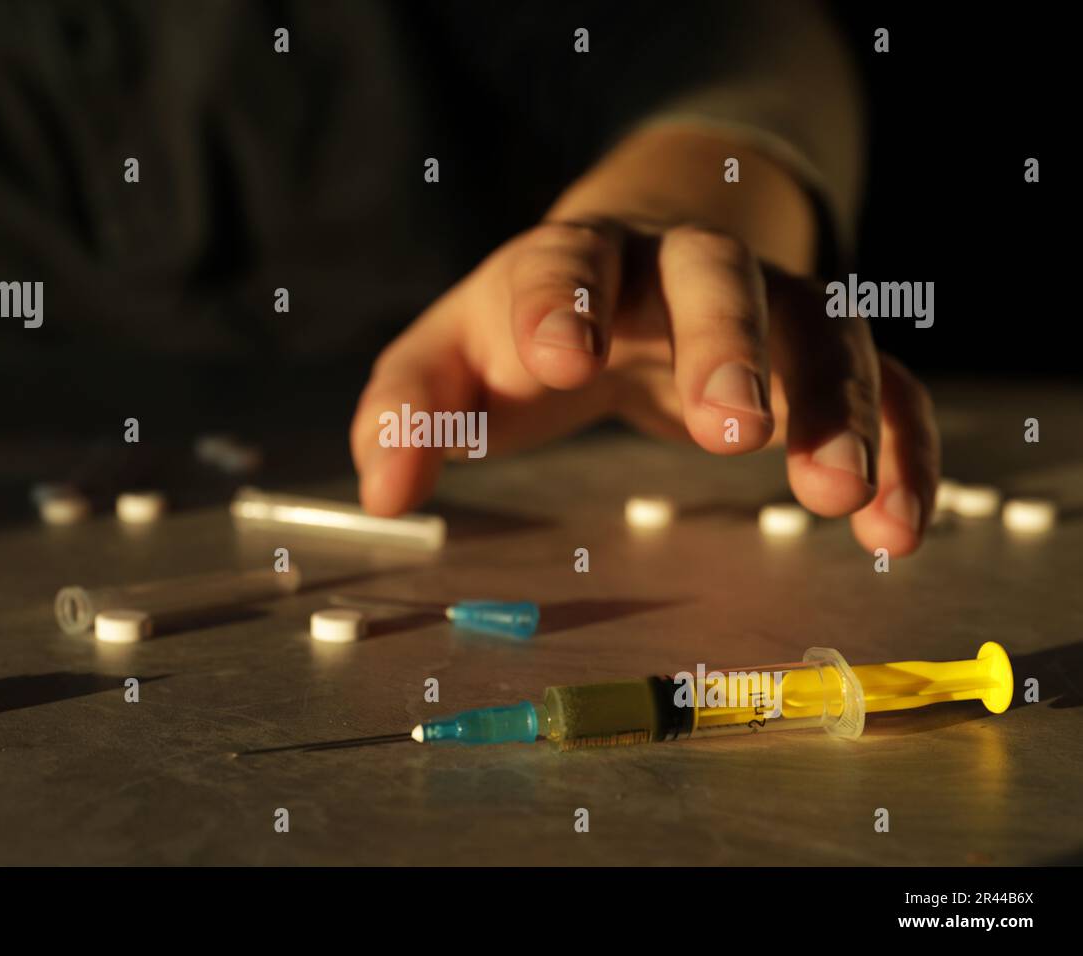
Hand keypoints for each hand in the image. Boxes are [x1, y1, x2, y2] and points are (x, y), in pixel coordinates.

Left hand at [350, 135, 938, 556]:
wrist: (626, 268)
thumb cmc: (525, 328)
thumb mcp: (453, 358)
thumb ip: (409, 411)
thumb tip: (385, 490)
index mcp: (570, 261)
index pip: (565, 264)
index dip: (560, 307)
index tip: (558, 363)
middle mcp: (678, 268)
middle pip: (717, 277)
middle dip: (725, 345)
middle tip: (727, 429)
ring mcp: (764, 303)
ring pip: (821, 328)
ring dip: (836, 407)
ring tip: (834, 497)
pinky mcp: (819, 356)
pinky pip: (886, 383)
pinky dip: (903, 446)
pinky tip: (896, 527)